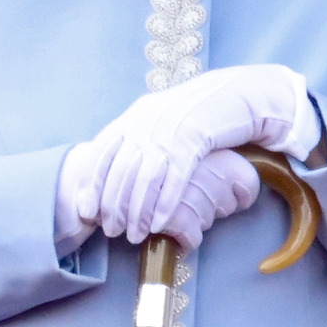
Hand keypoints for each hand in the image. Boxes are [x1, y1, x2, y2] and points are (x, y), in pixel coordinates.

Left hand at [62, 64, 317, 243]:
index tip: (86, 211)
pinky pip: (175, 175)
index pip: (101, 151)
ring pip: (145, 176)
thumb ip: (140, 140)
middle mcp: (148, 119)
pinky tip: (160, 223)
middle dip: (113, 205)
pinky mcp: (196, 137)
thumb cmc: (201, 113)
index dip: (91, 183)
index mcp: (137, 115)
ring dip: (138, 210)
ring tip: (135, 234)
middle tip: (112, 231)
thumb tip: (116, 172)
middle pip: (120, 169)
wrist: (239, 92)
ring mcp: (172, 128)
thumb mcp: (164, 121)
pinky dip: (165, 202)